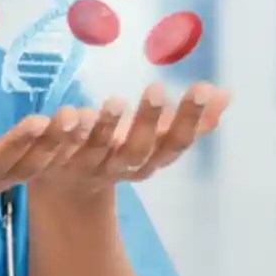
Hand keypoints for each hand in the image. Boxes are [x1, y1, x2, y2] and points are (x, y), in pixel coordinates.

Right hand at [0, 108, 88, 203]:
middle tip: (74, 117)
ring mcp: (9, 179)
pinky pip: (47, 162)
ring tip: (86, 119)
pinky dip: (67, 147)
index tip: (38, 120)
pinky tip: (87, 126)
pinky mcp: (20, 171)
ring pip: (42, 165)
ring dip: (65, 145)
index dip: (17, 142)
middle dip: (51, 143)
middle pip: (27, 164)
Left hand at [34, 81, 231, 195]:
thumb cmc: (117, 152)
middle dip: (149, 121)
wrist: (65, 188)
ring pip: (97, 150)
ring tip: (115, 100)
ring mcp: (83, 167)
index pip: (173, 144)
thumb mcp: (154, 138)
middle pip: (137, 150)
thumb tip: (225, 94)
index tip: (202, 88)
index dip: (189, 120)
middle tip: (158, 89)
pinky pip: (53, 148)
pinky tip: (63, 112)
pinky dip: (56, 131)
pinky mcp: (49, 163)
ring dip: (106, 127)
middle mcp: (118, 168)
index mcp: (147, 161)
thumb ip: (188, 121)